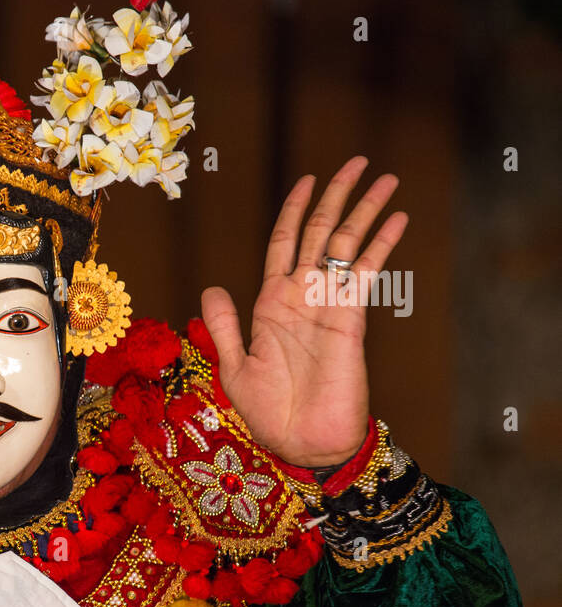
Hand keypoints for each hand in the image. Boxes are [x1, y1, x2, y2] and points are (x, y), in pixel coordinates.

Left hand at [199, 156, 408, 466]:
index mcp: (271, 305)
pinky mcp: (349, 320)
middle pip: (320, 233)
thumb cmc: (268, 413)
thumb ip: (226, 326)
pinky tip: (395, 218)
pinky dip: (380, 244)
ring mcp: (327, 305)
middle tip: (358, 162)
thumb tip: (212, 287)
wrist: (302, 444)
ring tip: (386, 178)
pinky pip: (366, 273)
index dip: (295, 211)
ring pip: (347, 245)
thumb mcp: (234, 366)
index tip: (307, 180)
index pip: (284, 244)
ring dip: (365, 210)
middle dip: (337, 197)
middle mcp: (301, 297)